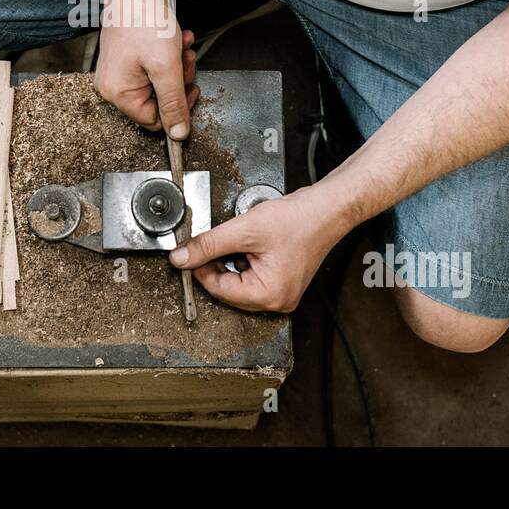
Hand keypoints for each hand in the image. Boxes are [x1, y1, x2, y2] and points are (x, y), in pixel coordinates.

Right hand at [94, 23, 198, 137]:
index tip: (190, 87)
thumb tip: (178, 134)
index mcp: (118, 93)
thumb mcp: (166, 68)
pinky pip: (152, 67)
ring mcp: (118, 71)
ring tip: (180, 45)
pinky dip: (168, 55)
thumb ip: (173, 104)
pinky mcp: (125, 58)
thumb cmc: (144, 20)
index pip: (154, 121)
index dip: (178, 106)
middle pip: (157, 101)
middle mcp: (112, 86)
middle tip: (185, 59)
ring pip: (158, 83)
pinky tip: (175, 38)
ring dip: (176, 65)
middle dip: (178, 80)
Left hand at [169, 189, 342, 312]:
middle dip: (217, 265)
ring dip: (230, 262)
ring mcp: (282, 292)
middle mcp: (278, 300)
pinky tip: (251, 243)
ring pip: (239, 282)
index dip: (200, 268)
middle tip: (213, 242)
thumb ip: (208, 245)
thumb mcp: (244, 230)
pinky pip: (253, 276)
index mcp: (269, 295)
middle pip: (228, 289)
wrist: (327, 208)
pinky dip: (244, 260)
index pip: (219, 289)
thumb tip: (181, 258)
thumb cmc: (299, 220)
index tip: (190, 252)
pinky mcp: (284, 280)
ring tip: (240, 239)